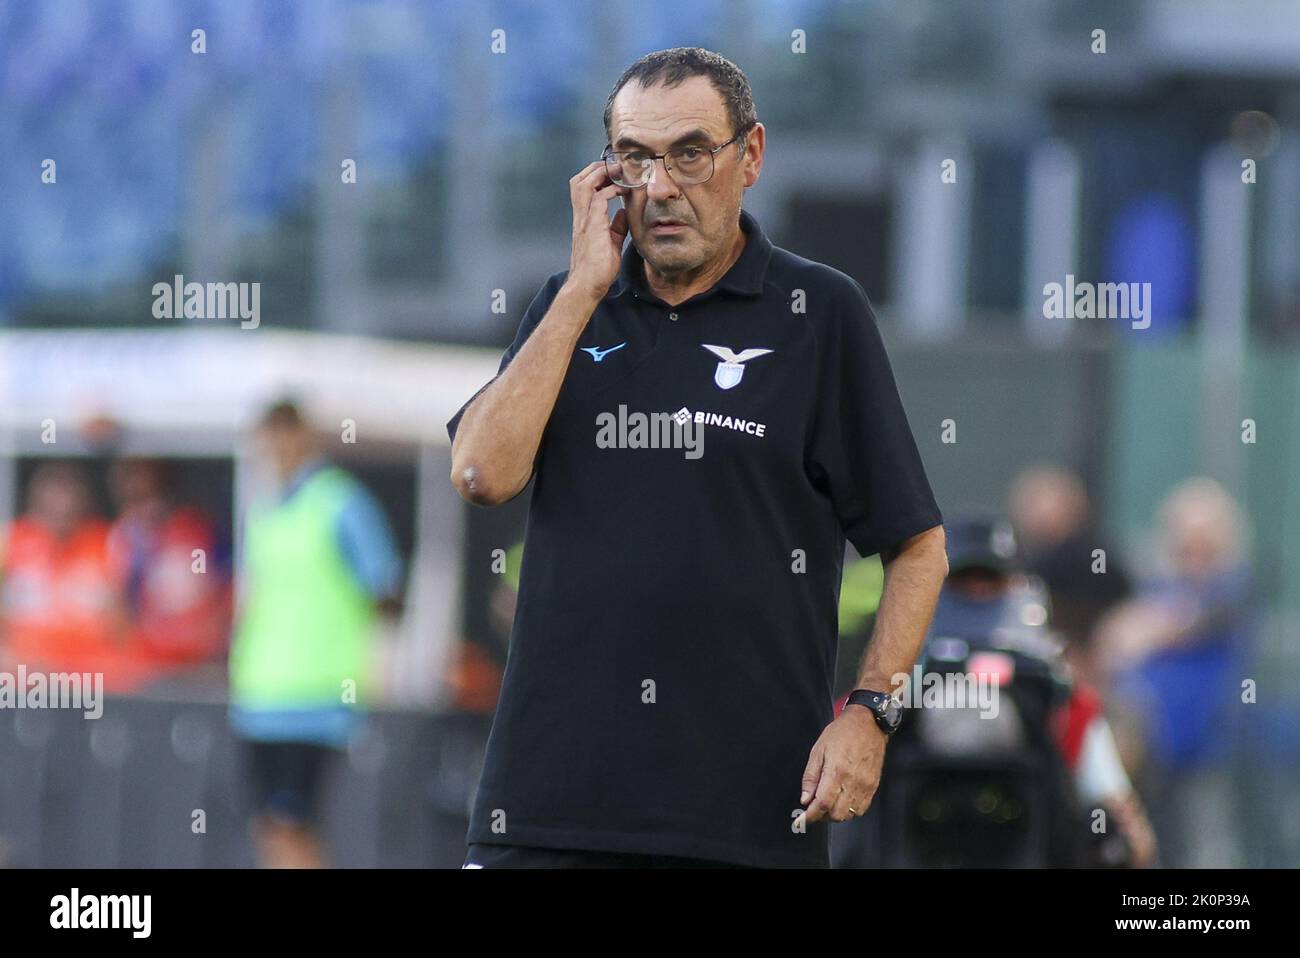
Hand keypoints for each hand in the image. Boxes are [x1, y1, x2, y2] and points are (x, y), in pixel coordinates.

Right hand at [567, 161, 629, 297]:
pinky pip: (598, 198)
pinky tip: (622, 190)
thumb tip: (623, 213)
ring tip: (618, 172)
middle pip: (579, 181)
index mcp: (583, 219)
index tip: (613, 173)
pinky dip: (610, 190)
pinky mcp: (592, 226)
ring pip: (584, 184)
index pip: (582, 188)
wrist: (588, 285)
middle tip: (615, 167)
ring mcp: (584, 220)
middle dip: (596, 169)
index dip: (595, 176)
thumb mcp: (611, 242)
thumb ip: (616, 226)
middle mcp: (580, 217)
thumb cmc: (597, 269)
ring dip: (601, 174)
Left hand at [798, 705, 886, 824]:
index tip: (801, 820)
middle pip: (836, 814)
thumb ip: (811, 776)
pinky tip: (842, 802)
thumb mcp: (818, 749)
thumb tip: (805, 798)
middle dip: (822, 816)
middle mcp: (852, 781)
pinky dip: (849, 811)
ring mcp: (865, 785)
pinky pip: (861, 809)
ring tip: (828, 804)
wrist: (868, 724)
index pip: (822, 803)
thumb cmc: (841, 733)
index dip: (810, 816)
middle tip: (814, 808)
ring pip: (849, 814)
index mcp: (836, 771)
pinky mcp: (873, 786)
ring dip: (835, 814)